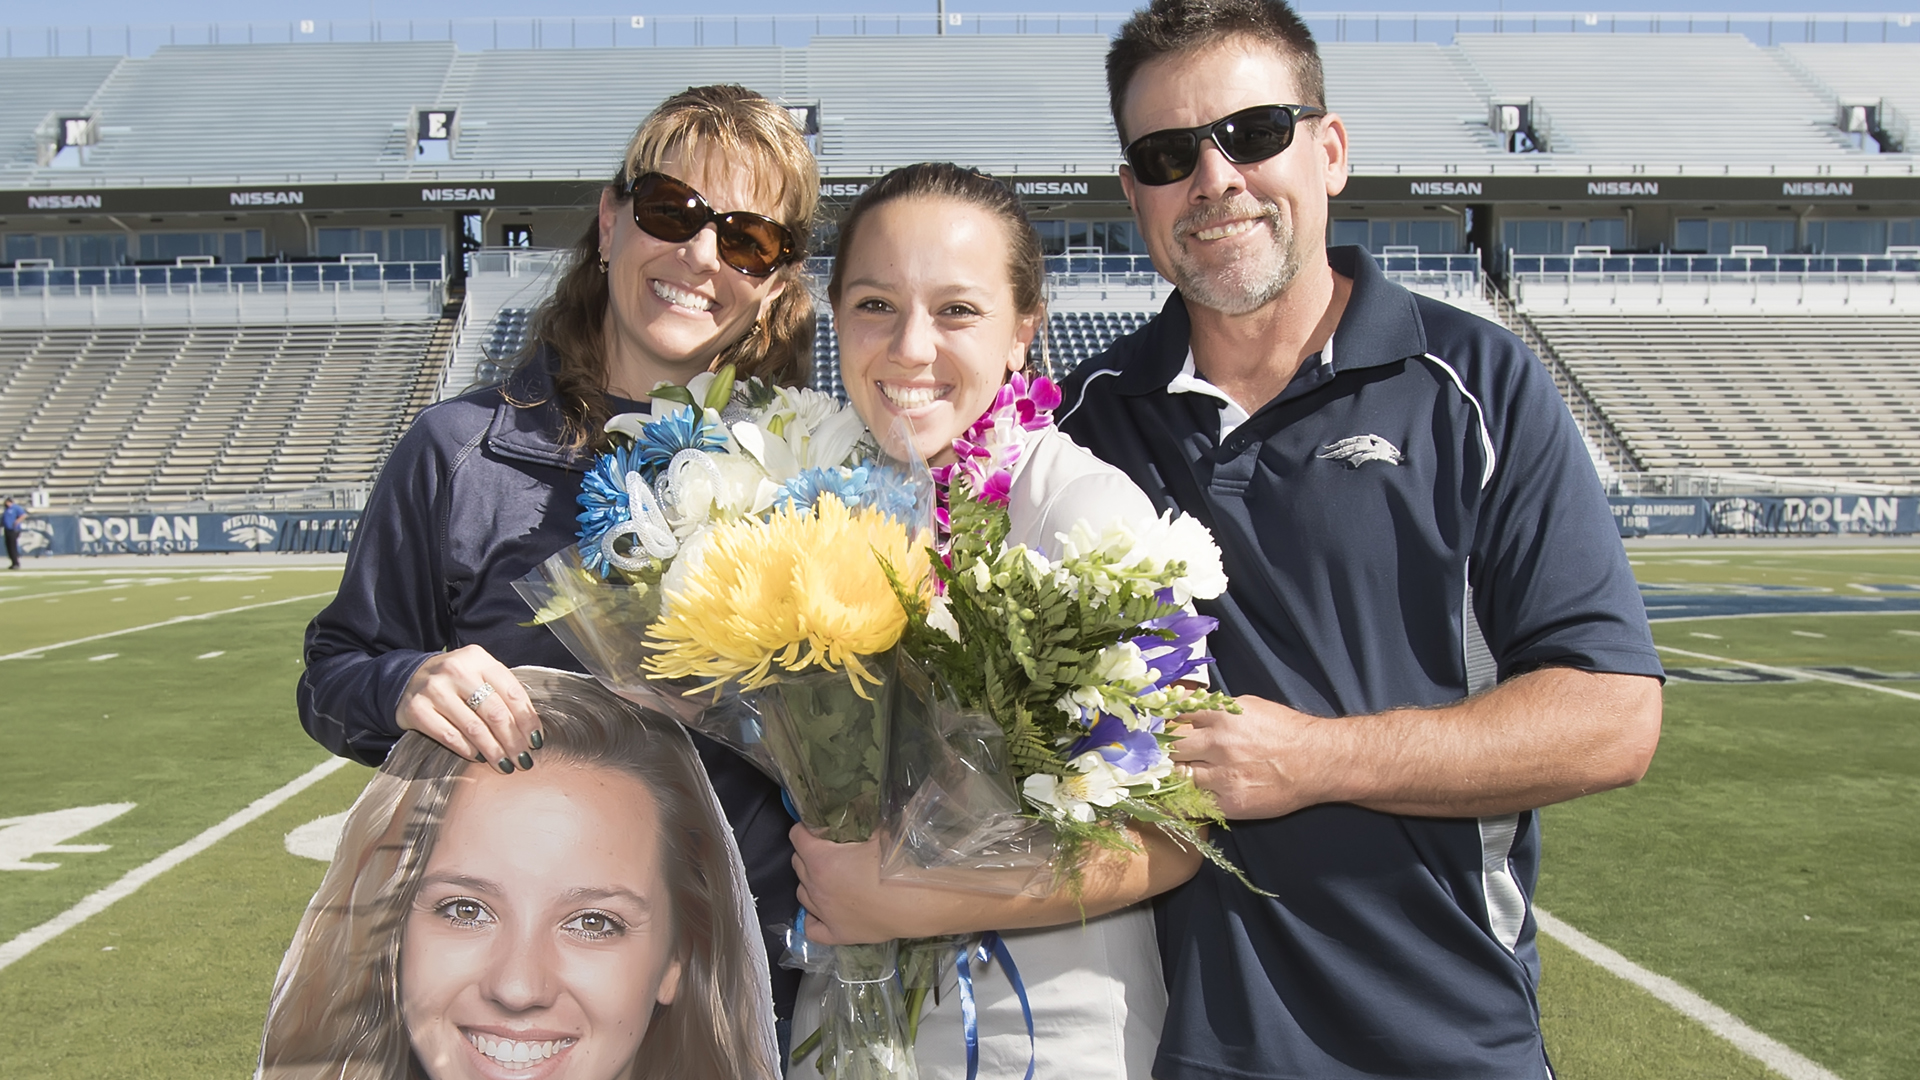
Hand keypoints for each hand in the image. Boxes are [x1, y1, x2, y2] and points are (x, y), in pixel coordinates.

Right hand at [397, 645, 540, 772]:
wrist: (408, 679)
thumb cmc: (455, 682)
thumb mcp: (479, 675)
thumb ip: (502, 693)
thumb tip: (531, 732)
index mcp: (479, 659)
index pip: (512, 693)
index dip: (527, 721)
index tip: (536, 741)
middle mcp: (456, 670)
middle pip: (495, 713)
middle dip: (514, 741)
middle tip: (524, 760)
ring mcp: (434, 689)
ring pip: (474, 728)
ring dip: (494, 751)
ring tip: (506, 765)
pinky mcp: (417, 709)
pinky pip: (449, 736)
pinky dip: (468, 750)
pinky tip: (479, 758)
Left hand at [789, 826, 907, 944]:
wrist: (915, 903)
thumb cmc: (896, 865)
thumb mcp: (880, 834)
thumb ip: (863, 826)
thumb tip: (862, 818)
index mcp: (821, 859)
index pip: (797, 837)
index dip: (805, 829)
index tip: (816, 827)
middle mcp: (816, 886)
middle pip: (797, 863)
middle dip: (807, 854)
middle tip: (827, 850)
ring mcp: (823, 912)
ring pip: (801, 893)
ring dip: (809, 883)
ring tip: (826, 879)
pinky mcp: (836, 933)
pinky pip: (811, 928)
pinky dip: (812, 917)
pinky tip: (821, 911)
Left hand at [1168, 694, 1330, 819]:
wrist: (1317, 761)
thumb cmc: (1284, 730)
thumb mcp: (1247, 706)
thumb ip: (1213, 708)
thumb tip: (1181, 703)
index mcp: (1221, 715)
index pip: (1173, 715)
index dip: (1159, 723)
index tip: (1152, 728)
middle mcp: (1218, 744)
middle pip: (1169, 747)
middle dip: (1160, 751)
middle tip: (1154, 755)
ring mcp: (1223, 775)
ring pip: (1176, 776)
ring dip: (1169, 776)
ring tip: (1163, 776)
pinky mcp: (1230, 802)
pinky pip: (1191, 804)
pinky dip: (1179, 801)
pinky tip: (1172, 798)